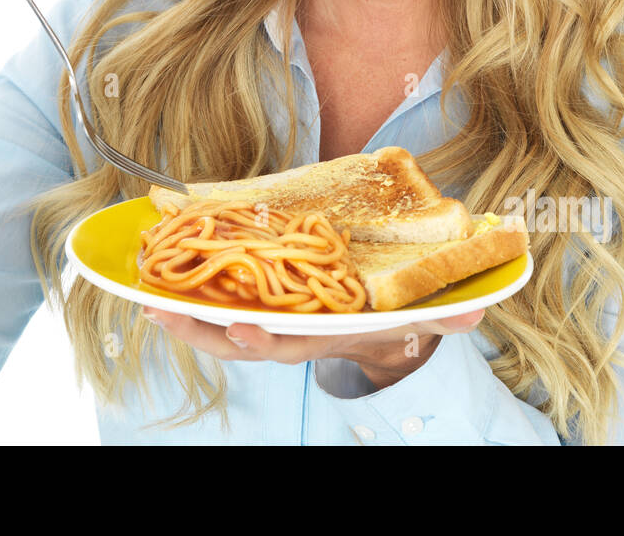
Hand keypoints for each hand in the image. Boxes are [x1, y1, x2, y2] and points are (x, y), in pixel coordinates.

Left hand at [140, 306, 485, 390]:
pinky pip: (218, 303)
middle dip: (203, 331)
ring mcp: (270, 320)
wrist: (372, 324)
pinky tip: (159, 280)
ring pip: (218, 326)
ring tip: (147, 299)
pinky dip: (191, 294)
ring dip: (183, 315)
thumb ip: (445, 314)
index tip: (242, 326)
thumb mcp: (419, 314)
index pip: (290, 342)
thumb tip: (476, 312)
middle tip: (168, 313)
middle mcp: (289, 332)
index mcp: (322, 334)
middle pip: (240, 340)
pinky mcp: (257, 301)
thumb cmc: (391, 313)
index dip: (264, 337)